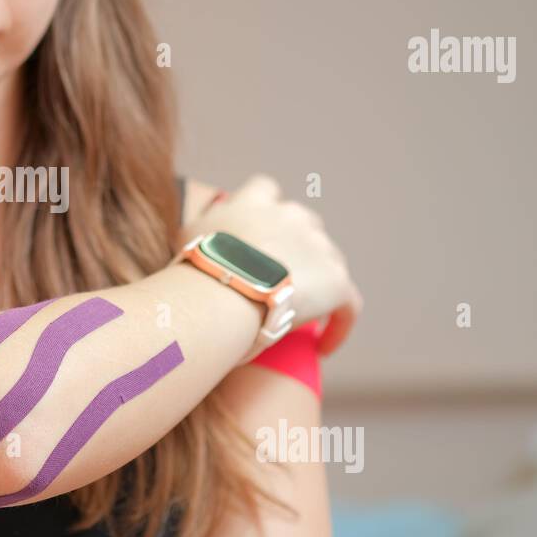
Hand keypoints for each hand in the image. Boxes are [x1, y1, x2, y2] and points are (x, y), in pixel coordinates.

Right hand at [183, 174, 362, 356]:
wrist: (224, 290)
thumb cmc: (197, 268)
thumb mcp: (188, 238)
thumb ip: (200, 232)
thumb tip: (196, 246)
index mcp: (255, 201)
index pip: (265, 189)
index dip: (264, 211)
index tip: (256, 233)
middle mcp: (291, 216)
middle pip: (304, 222)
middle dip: (296, 245)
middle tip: (277, 277)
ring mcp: (318, 247)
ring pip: (329, 260)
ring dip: (316, 281)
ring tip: (300, 312)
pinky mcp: (336, 283)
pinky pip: (348, 305)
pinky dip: (338, 324)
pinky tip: (324, 347)